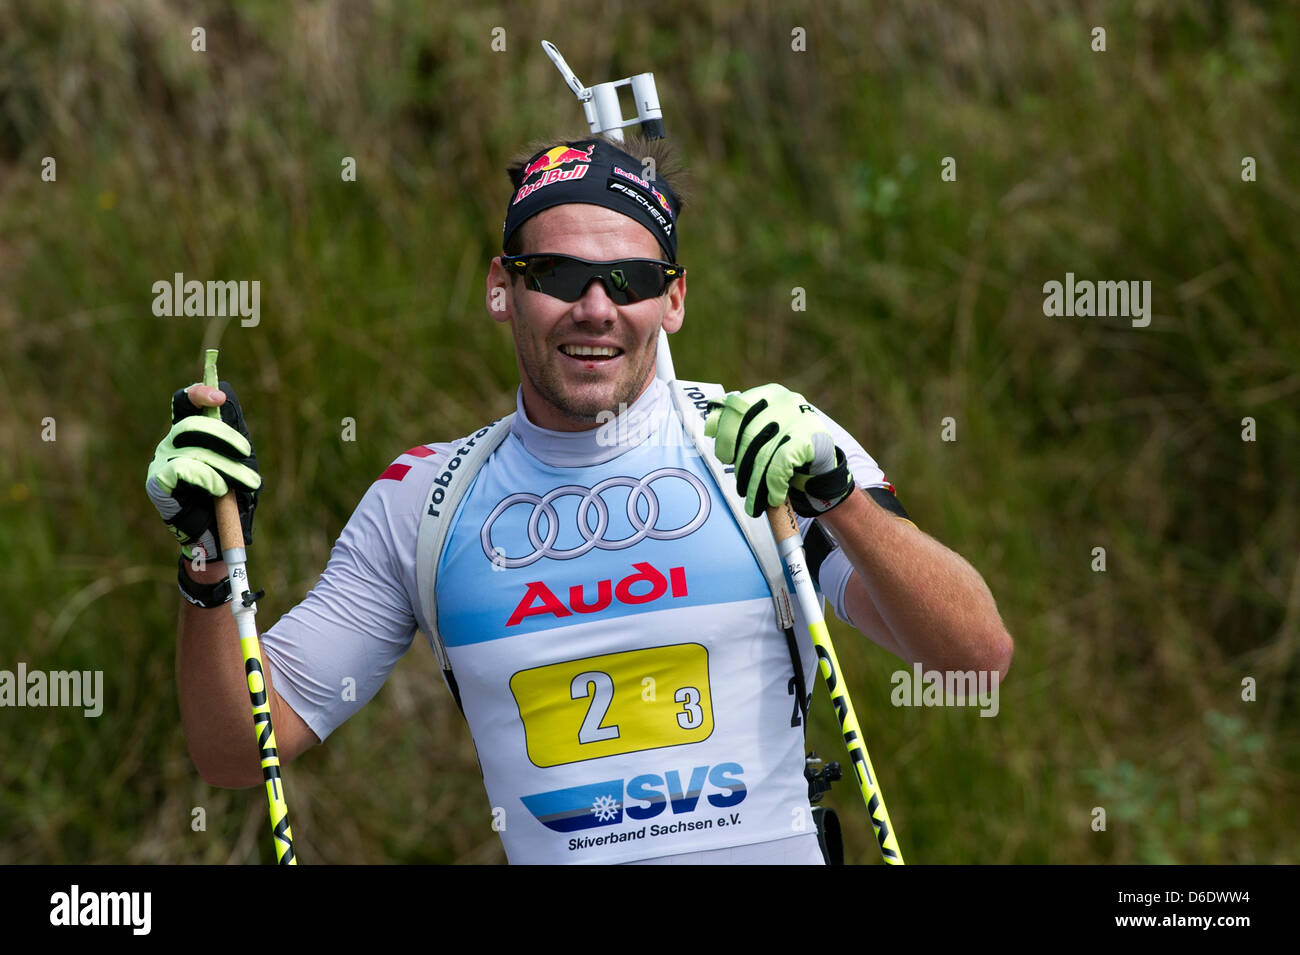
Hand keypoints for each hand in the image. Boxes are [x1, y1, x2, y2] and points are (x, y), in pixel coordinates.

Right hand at [145, 381, 261, 560]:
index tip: (220, 397)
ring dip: (225, 465)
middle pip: (193, 423)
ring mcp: (161, 462)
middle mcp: (171, 443)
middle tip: (246, 453)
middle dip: (226, 436)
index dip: (198, 393)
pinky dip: (206, 477)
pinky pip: (181, 469)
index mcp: (190, 434)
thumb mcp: (239, 461)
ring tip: (245, 482)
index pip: (183, 402)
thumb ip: (233, 433)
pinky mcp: (157, 483)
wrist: (219, 535)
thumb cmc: (230, 497)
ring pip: (193, 448)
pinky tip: (219, 489)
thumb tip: (227, 399)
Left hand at [704, 384, 853, 517]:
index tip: (725, 457)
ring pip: (763, 453)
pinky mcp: (811, 437)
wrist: (821, 464)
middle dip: (742, 467)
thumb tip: (709, 426)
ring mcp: (800, 417)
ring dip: (755, 483)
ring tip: (754, 502)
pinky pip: (781, 464)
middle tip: (742, 489)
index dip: (725, 435)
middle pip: (748, 435)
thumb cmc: (783, 447)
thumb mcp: (759, 431)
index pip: (735, 408)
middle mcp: (784, 400)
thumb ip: (734, 426)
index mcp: (767, 394)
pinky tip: (774, 496)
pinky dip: (774, 485)